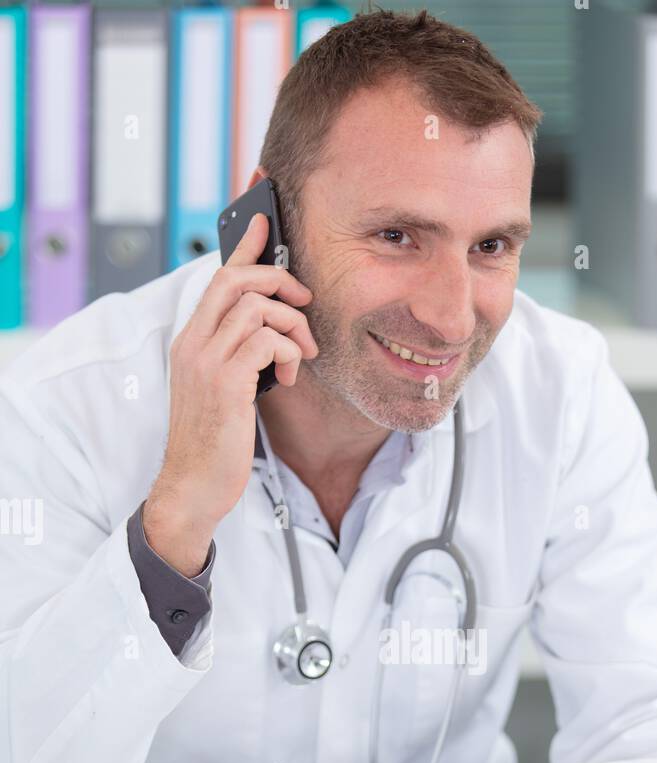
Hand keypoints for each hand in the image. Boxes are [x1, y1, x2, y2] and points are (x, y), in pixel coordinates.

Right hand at [143, 212, 318, 574]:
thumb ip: (239, 356)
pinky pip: (266, 341)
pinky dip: (288, 352)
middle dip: (281, 282)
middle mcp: (193, 343)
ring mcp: (206, 362)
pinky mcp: (226, 384)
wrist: (192, 485)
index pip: (219, 277)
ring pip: (257, 307)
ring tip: (300, 355)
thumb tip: (273, 333)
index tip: (266, 221)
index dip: (245, 246)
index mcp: (191, 340)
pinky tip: (290, 375)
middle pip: (238, 279)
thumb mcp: (225, 389)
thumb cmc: (213, 441)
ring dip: (292, 325)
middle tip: (304, 305)